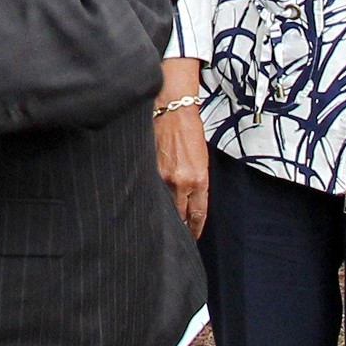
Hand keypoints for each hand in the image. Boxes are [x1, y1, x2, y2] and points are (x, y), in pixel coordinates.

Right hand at [156, 56, 208, 237]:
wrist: (172, 108)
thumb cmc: (188, 130)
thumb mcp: (201, 159)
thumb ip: (196, 181)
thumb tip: (188, 200)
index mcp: (199, 180)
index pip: (197, 214)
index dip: (194, 228)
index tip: (192, 237)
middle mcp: (181, 182)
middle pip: (179, 215)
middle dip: (178, 227)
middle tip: (175, 237)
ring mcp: (161, 175)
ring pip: (162, 204)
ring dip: (162, 214)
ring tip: (159, 225)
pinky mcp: (146, 166)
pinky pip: (148, 188)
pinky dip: (147, 196)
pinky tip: (144, 202)